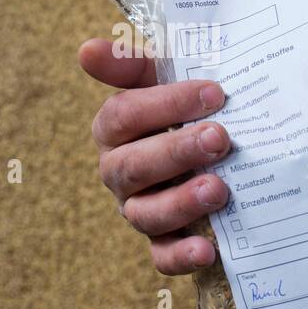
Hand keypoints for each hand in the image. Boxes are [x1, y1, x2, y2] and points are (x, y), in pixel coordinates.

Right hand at [79, 37, 230, 273]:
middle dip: (175, 152)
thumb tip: (86, 51)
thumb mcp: (165, 76)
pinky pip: (162, 257)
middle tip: (219, 139)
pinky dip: (182, 256)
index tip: (215, 93)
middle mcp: (120, 172)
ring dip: (181, 202)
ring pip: (145, 214)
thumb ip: (131, 62)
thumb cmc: (188, 107)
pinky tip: (209, 249)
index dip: (165, 104)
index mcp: (115, 129)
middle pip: (132, 166)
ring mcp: (139, 209)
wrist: (221, 149)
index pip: (123, 115)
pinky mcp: (163, 242)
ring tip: (218, 189)